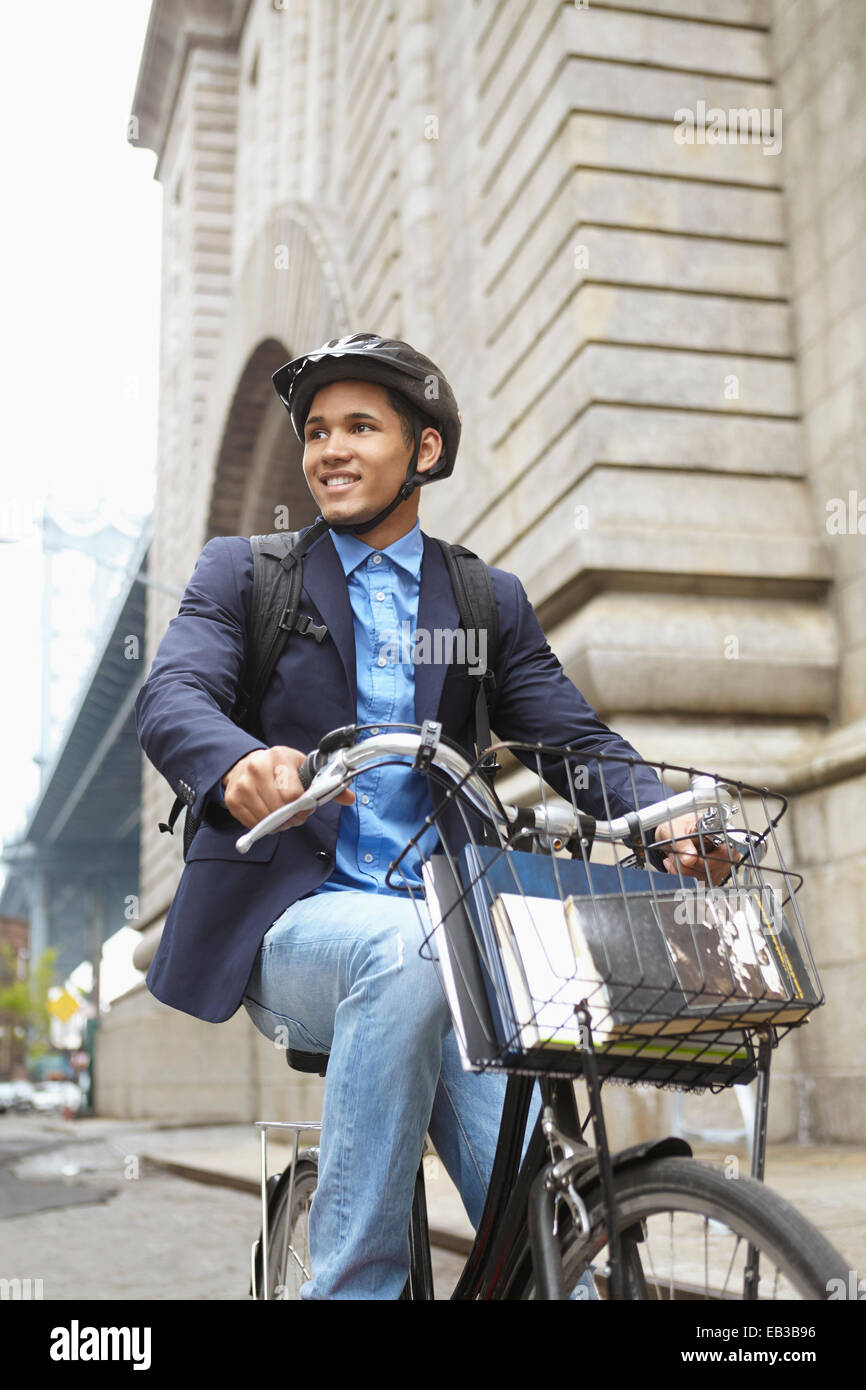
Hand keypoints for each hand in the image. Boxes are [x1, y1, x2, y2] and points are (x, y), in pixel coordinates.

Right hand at [221, 746, 354, 830]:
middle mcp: (256, 769)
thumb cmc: (278, 766)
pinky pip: (254, 824)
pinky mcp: (232, 801)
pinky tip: (269, 814)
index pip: (293, 794)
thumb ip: (326, 785)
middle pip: (280, 810)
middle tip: (297, 813)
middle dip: (293, 817)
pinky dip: (265, 825)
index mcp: (278, 757)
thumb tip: (350, 798)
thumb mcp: (302, 767)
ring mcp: (242, 786)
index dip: (303, 806)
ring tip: (283, 813)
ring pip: (267, 820)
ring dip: (280, 823)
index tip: (307, 806)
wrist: (244, 763)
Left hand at [654, 813, 741, 885]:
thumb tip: (690, 859)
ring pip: (702, 879)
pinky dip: (681, 876)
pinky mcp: (711, 877)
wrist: (670, 833)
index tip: (686, 858)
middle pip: (711, 869)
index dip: (704, 859)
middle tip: (674, 853)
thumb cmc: (676, 825)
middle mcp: (725, 850)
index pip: (724, 854)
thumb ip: (682, 843)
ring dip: (681, 870)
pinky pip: (696, 884)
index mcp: (722, 832)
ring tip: (674, 856)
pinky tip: (677, 865)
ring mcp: (720, 865)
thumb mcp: (675, 828)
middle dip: (687, 865)